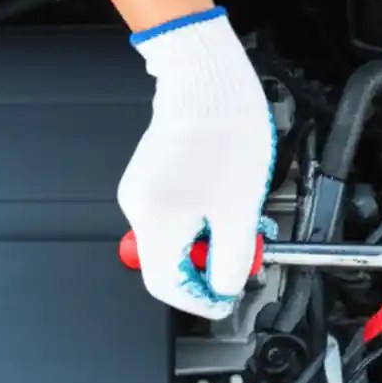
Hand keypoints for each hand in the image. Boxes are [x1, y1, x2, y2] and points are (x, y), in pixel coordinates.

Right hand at [119, 7, 273, 318]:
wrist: (209, 81)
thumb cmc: (225, 135)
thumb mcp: (240, 210)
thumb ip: (232, 258)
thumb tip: (226, 287)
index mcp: (156, 222)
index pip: (166, 287)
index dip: (199, 301)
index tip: (225, 298)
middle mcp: (139, 208)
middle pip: (168, 263)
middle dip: (208, 266)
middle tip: (242, 254)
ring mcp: (142, 190)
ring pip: (174, 238)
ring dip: (208, 241)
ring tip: (240, 222)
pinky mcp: (153, 175)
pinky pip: (174, 214)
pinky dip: (201, 219)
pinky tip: (226, 201)